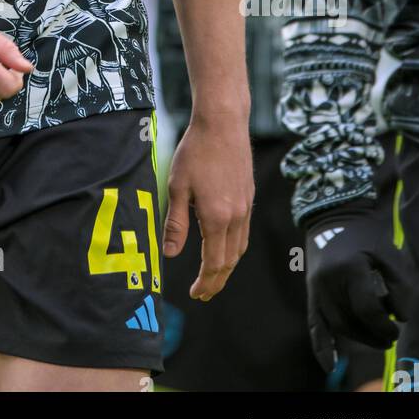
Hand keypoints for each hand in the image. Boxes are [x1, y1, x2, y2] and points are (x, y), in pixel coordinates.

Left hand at [163, 114, 253, 299]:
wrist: (223, 124)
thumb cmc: (195, 152)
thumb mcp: (177, 187)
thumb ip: (176, 223)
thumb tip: (170, 254)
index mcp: (216, 218)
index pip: (213, 263)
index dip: (205, 282)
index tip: (195, 294)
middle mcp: (236, 216)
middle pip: (229, 261)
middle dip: (217, 281)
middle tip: (204, 294)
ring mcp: (246, 206)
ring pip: (240, 248)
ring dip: (227, 266)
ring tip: (214, 276)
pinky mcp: (249, 196)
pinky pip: (244, 232)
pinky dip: (235, 247)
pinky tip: (224, 245)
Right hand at [304, 202, 412, 371]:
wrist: (332, 214)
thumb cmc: (365, 233)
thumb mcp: (388, 252)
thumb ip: (399, 284)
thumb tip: (401, 317)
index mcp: (349, 269)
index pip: (367, 310)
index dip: (385, 325)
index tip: (396, 329)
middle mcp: (328, 281)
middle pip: (351, 322)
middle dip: (373, 336)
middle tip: (389, 339)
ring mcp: (316, 287)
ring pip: (337, 325)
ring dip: (357, 338)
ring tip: (374, 338)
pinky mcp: (311, 292)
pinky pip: (314, 324)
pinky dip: (322, 346)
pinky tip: (330, 366)